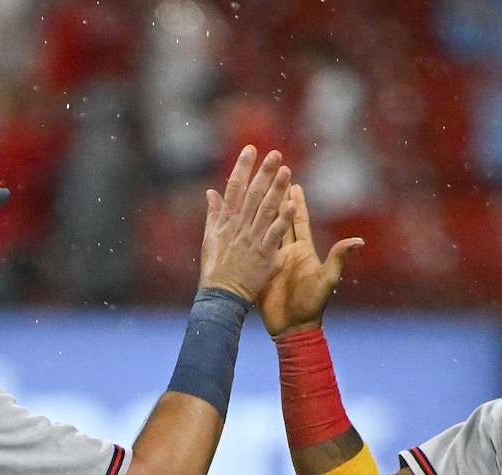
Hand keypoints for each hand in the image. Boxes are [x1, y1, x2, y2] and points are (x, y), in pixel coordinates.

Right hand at [198, 145, 295, 301]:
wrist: (219, 298)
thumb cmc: (215, 270)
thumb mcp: (209, 239)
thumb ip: (213, 215)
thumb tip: (211, 192)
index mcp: (226, 222)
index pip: (235, 188)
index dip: (242, 168)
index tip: (250, 149)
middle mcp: (239, 227)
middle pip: (252, 195)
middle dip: (263, 173)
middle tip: (274, 153)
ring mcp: (251, 240)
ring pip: (265, 210)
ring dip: (276, 189)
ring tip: (286, 170)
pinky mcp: (263, 255)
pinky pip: (274, 234)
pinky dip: (282, 219)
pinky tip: (291, 204)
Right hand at [259, 183, 363, 336]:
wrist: (293, 327)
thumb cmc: (312, 304)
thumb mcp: (326, 280)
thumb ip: (338, 258)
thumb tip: (358, 241)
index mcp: (304, 251)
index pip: (300, 221)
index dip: (297, 203)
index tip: (294, 184)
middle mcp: (288, 252)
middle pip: (282, 220)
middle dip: (277, 200)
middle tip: (273, 181)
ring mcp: (273, 260)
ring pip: (265, 231)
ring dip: (260, 213)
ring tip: (254, 195)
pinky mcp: (261, 270)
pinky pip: (253, 248)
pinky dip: (247, 235)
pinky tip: (239, 224)